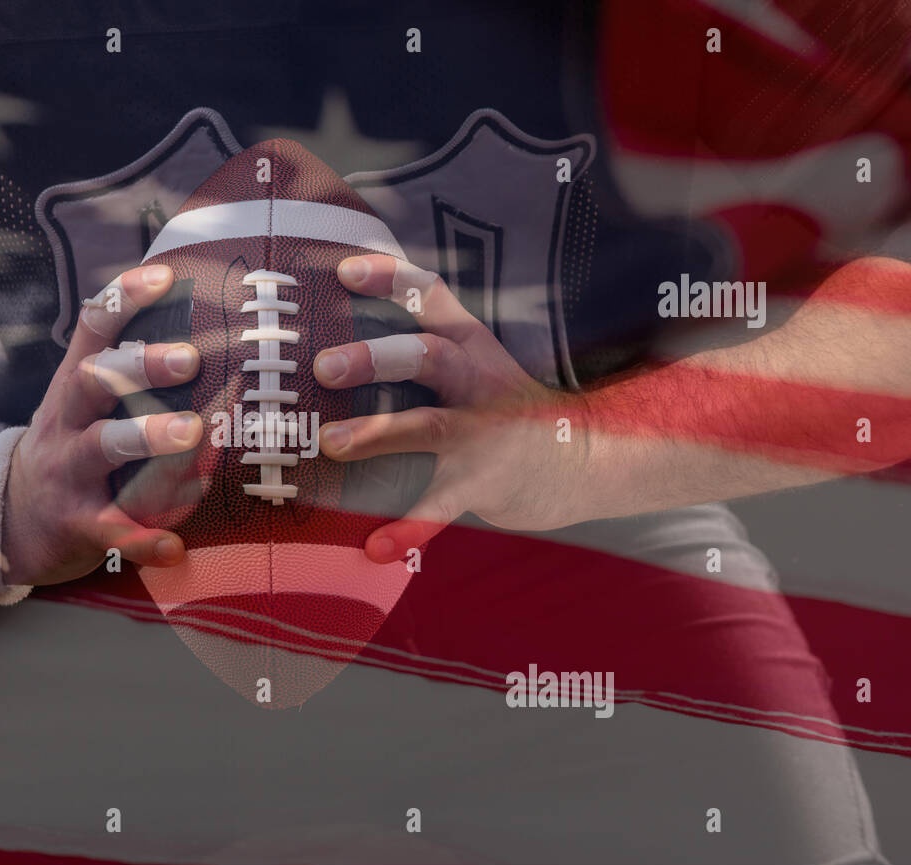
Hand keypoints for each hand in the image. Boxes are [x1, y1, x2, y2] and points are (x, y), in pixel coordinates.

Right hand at [2, 264, 202, 585]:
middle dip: (140, 366)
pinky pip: (113, 530)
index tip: (164, 277)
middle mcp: (68, 422)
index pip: (93, 329)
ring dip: (147, 437)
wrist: (6, 522)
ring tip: (193, 432)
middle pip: (96, 382)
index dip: (124, 299)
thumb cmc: (67, 451)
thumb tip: (196, 331)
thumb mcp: (81, 405)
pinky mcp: (76, 523)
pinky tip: (176, 548)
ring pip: (102, 448)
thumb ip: (127, 372)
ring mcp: (69, 472)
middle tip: (189, 358)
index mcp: (74, 387)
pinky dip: (144, 540)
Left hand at [313, 254, 589, 562]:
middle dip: (375, 357)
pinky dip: (410, 528)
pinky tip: (374, 547)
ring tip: (331, 443)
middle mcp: (479, 382)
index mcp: (472, 348)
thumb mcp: (477, 370)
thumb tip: (342, 344)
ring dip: (379, 433)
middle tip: (323, 366)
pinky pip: (442, 507)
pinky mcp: (486, 483)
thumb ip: (424, 354)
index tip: (344, 269)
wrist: (586, 466)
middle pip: (427, 355)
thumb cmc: (508, 415)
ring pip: (430, 426)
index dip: (391, 278)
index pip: (432, 298)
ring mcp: (484, 435)